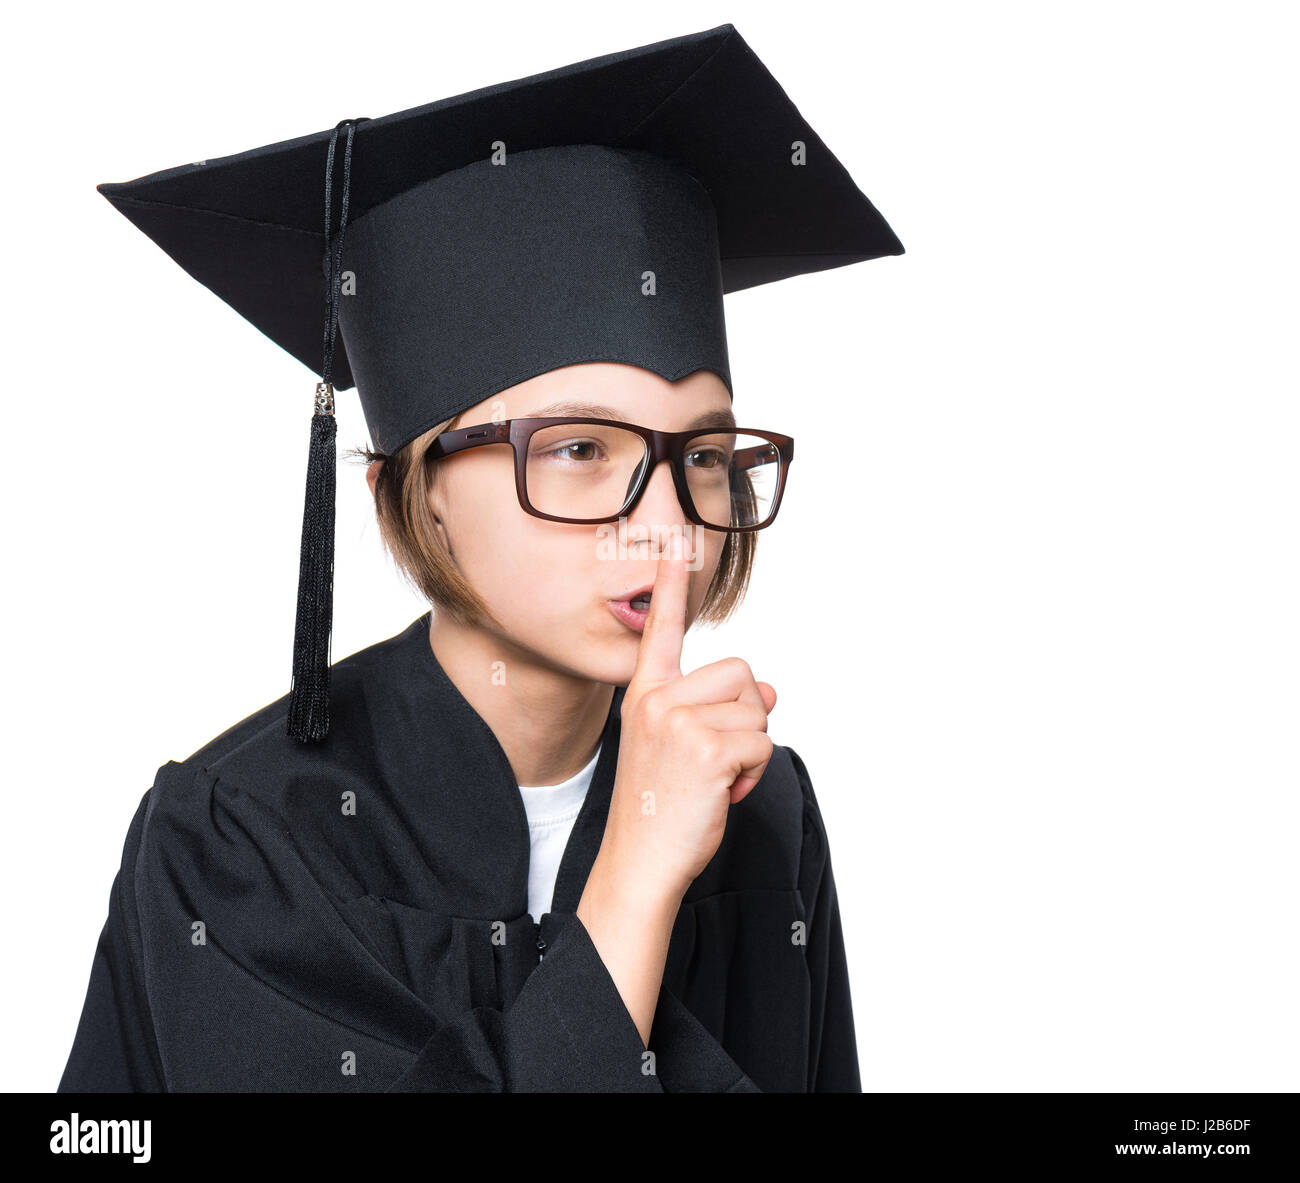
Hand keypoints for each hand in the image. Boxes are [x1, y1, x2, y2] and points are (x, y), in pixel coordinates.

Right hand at [604, 532, 777, 902]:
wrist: (639, 863)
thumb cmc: (661, 807)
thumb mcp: (684, 748)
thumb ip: (719, 710)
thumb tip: (772, 690)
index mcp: (646, 694)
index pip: (660, 629)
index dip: (670, 584)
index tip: (676, 540)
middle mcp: (658, 699)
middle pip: (742, 674)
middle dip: (746, 716)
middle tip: (713, 760)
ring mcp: (679, 721)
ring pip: (758, 710)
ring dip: (751, 749)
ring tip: (713, 780)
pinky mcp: (706, 748)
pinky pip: (763, 743)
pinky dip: (754, 774)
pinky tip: (721, 793)